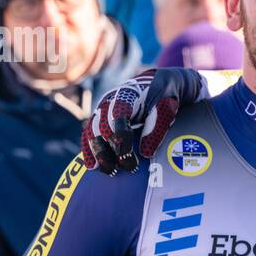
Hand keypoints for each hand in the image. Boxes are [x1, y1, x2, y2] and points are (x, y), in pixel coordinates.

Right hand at [80, 67, 203, 172]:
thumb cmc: (163, 98)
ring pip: (92, 132)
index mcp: (127, 96)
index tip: (128, 156)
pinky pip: (88, 135)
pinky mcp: (99, 119)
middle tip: (128, 167)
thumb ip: (156, 127)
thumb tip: (145, 153)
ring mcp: (102, 110)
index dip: (121, 137)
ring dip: (99, 153)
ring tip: (110, 171)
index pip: (118, 116)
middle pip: (102, 127)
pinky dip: (89, 150)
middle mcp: (109, 102)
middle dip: (112, 149)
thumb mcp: (166, 108)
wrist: (156, 84)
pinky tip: (93, 166)